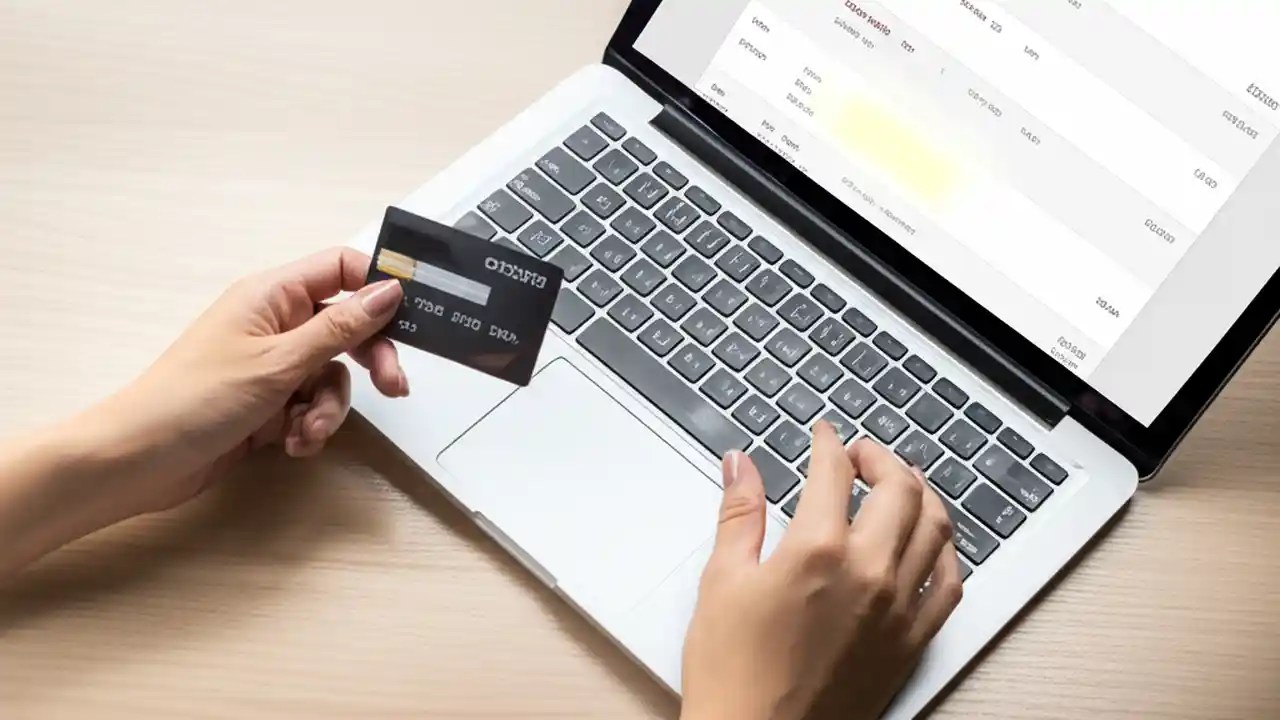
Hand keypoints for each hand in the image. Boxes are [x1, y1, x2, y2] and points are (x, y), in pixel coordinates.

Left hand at [82, 247, 407, 518]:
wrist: (140, 461)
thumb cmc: (194, 400)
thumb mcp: (281, 362)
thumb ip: (341, 326)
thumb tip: (388, 291)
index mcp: (271, 295)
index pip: (340, 268)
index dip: (378, 286)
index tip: (412, 315)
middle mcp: (275, 324)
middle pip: (348, 326)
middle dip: (371, 359)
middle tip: (395, 386)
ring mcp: (272, 364)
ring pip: (334, 375)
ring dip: (329, 408)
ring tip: (304, 431)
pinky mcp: (269, 402)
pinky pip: (313, 405)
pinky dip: (309, 426)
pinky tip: (288, 443)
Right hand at [680, 427, 962, 719]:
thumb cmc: (734, 671)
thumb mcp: (722, 580)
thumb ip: (739, 513)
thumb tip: (741, 466)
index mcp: (817, 549)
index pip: (834, 472)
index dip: (828, 443)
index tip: (824, 436)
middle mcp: (868, 572)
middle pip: (898, 489)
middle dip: (881, 459)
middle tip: (861, 454)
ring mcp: (897, 608)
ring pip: (934, 528)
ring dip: (920, 493)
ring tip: (901, 484)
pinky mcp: (911, 642)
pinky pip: (949, 584)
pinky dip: (944, 552)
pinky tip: (930, 543)